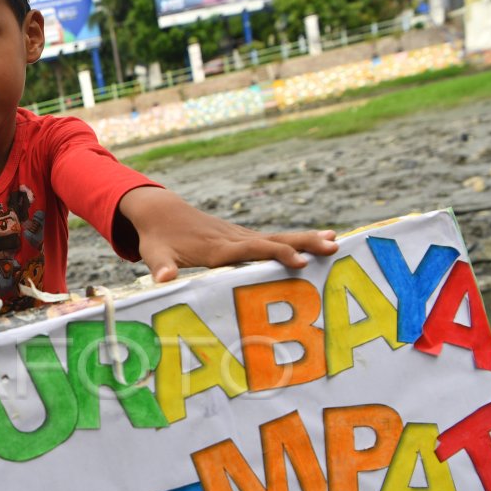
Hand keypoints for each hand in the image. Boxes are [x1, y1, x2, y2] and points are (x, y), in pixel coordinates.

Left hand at [121, 186, 338, 282]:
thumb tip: (162, 279)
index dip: (276, 254)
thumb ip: (160, 267)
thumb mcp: (154, 254)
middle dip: (303, 243)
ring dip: (306, 240)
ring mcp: (239, 236)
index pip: (252, 250)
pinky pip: (272, 240)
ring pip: (277, 238)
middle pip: (273, 240)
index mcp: (217, 248)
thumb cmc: (157, 238)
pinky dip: (295, 242)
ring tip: (336, 242)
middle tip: (333, 246)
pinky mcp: (240, 238)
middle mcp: (233, 239)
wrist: (160, 211)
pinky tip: (317, 242)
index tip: (300, 261)